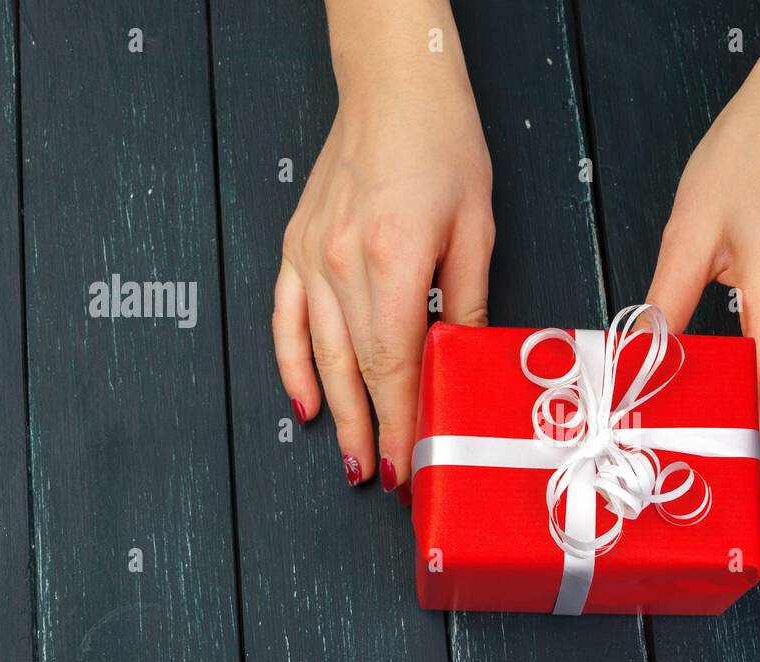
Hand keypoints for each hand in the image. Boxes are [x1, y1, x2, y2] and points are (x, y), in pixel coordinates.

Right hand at [274, 0, 492, 493]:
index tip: (410, 461)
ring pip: (319, 355)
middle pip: (355, 369)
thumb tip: (461, 363)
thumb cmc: (442, 146)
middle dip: (373, 430)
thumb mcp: (475, 230)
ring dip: (337, 413)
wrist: (394, 88)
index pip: (395, 364)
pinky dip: (291, 366)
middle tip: (385, 477)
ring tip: (353, 459)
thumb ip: (465, 303)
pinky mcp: (295, 246)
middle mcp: (341, 263)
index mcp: (393, 260)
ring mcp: (310, 256)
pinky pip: (284, 319)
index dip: (402, 421)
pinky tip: (305, 405)